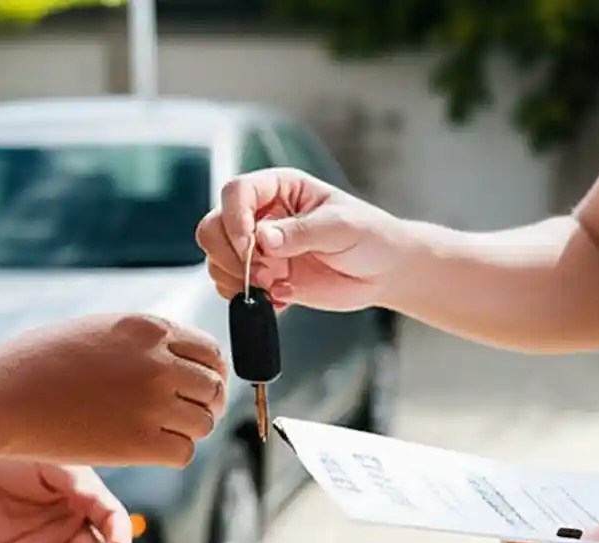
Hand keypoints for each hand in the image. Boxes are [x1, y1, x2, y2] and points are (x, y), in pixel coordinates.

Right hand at [0, 314, 225, 466]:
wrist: (2, 396)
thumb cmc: (41, 363)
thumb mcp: (99, 330)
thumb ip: (144, 341)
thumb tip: (180, 360)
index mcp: (151, 329)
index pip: (211, 352)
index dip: (210, 373)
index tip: (199, 388)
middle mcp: (160, 362)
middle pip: (215, 388)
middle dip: (207, 404)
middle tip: (190, 416)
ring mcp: (153, 402)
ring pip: (204, 423)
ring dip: (190, 430)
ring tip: (164, 432)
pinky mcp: (140, 442)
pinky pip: (184, 453)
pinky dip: (173, 454)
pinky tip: (150, 449)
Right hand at [196, 168, 409, 310]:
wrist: (384, 271)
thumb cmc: (370, 235)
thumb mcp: (340, 226)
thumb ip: (301, 232)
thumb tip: (263, 239)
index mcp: (279, 188)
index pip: (236, 192)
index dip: (235, 219)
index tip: (251, 245)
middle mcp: (263, 215)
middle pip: (214, 227)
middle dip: (230, 254)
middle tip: (262, 273)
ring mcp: (261, 249)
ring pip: (217, 260)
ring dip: (236, 279)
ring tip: (273, 286)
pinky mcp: (265, 278)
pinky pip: (234, 288)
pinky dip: (247, 298)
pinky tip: (279, 297)